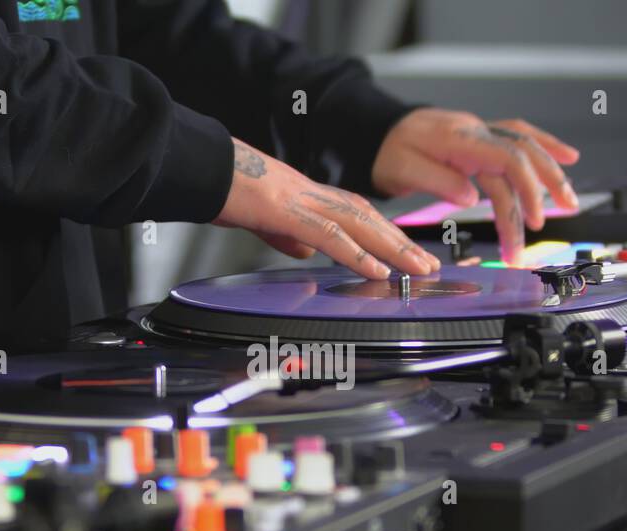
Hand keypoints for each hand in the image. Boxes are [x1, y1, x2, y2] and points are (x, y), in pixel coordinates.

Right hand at [215, 139, 439, 279]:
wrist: (196, 165)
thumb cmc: (220, 187)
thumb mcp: (259, 217)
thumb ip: (285, 234)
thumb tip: (305, 251)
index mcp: (305, 195)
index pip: (355, 214)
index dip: (383, 232)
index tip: (404, 251)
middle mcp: (311, 194)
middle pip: (368, 218)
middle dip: (401, 243)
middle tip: (429, 265)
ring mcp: (301, 201)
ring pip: (359, 224)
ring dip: (392, 248)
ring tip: (418, 269)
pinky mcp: (286, 211)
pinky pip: (330, 235)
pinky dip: (357, 253)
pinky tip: (377, 269)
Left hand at [371, 108, 580, 264]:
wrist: (378, 131)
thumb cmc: (388, 151)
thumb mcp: (402, 169)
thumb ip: (438, 180)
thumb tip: (471, 197)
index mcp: (459, 139)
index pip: (507, 159)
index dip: (525, 190)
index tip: (530, 221)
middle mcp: (476, 131)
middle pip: (522, 154)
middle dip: (543, 188)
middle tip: (553, 221)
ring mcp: (481, 133)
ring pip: (525, 149)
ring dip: (548, 176)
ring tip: (568, 203)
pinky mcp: (482, 140)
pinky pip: (519, 138)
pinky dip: (545, 147)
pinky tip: (567, 158)